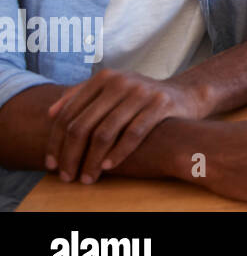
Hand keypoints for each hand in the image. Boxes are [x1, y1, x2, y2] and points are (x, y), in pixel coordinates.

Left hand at [45, 69, 204, 183]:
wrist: (185, 94)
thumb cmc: (141, 98)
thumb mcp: (112, 90)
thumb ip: (82, 96)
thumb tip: (51, 114)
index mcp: (103, 78)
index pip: (69, 114)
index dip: (55, 142)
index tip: (51, 165)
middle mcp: (120, 81)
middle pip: (83, 126)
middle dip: (71, 156)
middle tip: (67, 177)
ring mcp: (141, 91)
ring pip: (105, 133)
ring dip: (92, 161)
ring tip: (88, 177)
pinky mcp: (160, 103)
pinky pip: (133, 133)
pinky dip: (118, 153)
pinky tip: (109, 167)